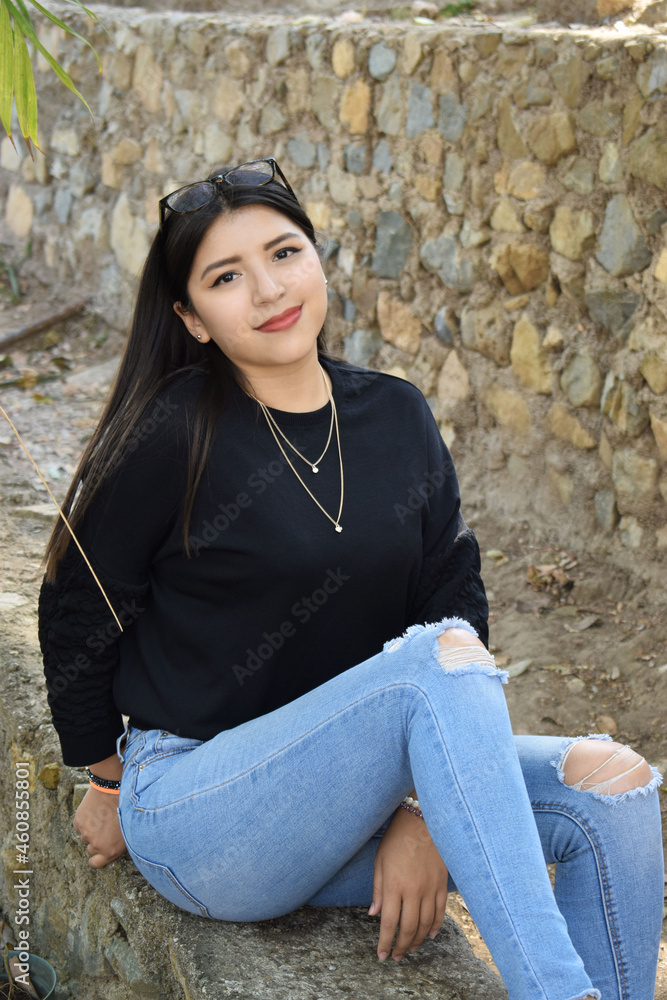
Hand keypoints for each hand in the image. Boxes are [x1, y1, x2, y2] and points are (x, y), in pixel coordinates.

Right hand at [73, 785, 126, 868]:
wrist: (114, 791)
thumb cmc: (126, 811)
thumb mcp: (129, 833)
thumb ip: (119, 846)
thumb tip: (113, 851)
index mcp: (109, 851)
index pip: (95, 864)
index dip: (96, 858)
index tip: (98, 853)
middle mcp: (95, 845)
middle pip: (91, 848)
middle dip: (96, 841)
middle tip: (105, 828)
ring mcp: (86, 833)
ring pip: (85, 835)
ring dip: (91, 829)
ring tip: (102, 816)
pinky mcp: (79, 822)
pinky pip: (80, 825)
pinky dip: (85, 820)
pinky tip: (95, 811)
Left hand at [369, 804, 448, 961]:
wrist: (422, 821)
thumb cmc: (397, 839)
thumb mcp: (380, 861)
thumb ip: (378, 890)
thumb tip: (374, 914)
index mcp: (394, 885)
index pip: (389, 923)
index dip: (385, 942)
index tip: (382, 955)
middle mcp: (412, 890)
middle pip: (408, 928)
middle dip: (401, 946)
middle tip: (396, 956)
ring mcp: (429, 888)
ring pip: (425, 924)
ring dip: (417, 940)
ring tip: (410, 949)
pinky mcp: (441, 884)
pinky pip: (440, 911)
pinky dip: (435, 926)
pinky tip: (430, 935)